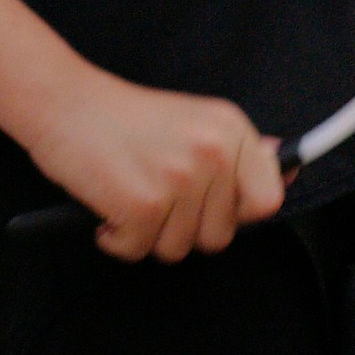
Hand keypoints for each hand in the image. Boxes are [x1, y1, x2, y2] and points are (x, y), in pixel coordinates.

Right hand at [23, 69, 286, 261]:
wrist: (64, 103)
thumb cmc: (124, 118)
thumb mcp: (194, 120)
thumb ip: (240, 150)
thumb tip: (289, 169)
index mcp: (231, 129)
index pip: (269, 199)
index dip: (238, 212)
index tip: (208, 203)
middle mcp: (212, 151)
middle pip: (220, 236)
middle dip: (183, 227)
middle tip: (154, 192)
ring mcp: (180, 178)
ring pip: (179, 249)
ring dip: (148, 234)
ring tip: (130, 192)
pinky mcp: (143, 204)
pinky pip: (139, 251)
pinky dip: (116, 239)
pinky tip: (107, 205)